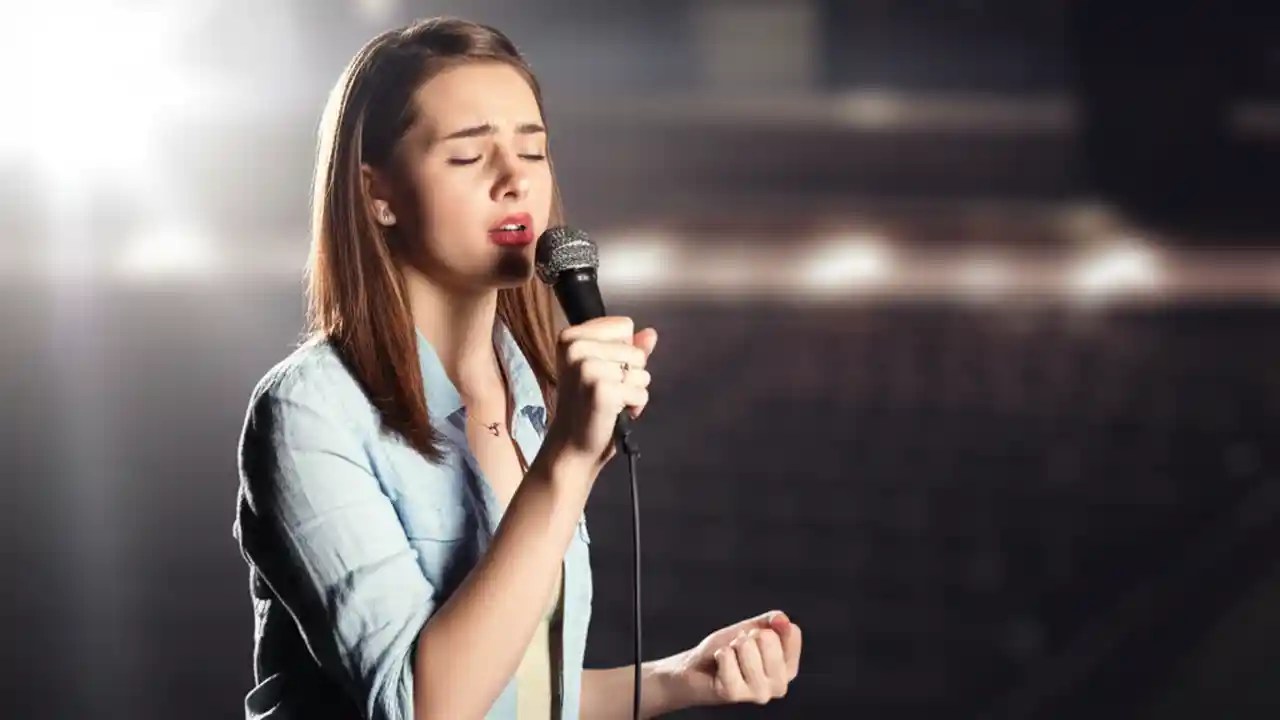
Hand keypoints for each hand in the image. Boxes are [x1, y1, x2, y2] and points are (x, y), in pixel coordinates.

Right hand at [543, 316, 657, 480]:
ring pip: (641, 371)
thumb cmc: (587, 406)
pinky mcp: (602, 389)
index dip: (623, 351)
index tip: (604, 371)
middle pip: (635, 350)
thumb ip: (629, 347)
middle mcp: (576, 347)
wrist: (572, 445)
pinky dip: (634, 406)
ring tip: (610, 401)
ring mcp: (587, 368)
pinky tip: (614, 412)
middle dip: (630, 374)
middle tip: (605, 391)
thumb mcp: (605, 368)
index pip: (624, 325)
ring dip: (632, 391)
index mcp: (572, 336)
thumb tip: (651, 333)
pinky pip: (641, 392)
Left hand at [667, 610, 801, 708]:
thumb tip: (783, 619)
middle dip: (748, 636)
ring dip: (732, 646)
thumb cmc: (728, 649)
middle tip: (739, 649)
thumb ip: (772, 621)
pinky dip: (719, 653)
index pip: (792, 632)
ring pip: (747, 648)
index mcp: (789, 668)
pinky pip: (726, 657)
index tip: (756, 637)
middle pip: (768, 638)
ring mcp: (758, 693)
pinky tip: (719, 664)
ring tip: (729, 657)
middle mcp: (779, 685)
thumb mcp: (753, 629)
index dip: (768, 626)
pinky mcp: (735, 695)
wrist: (698, 668)